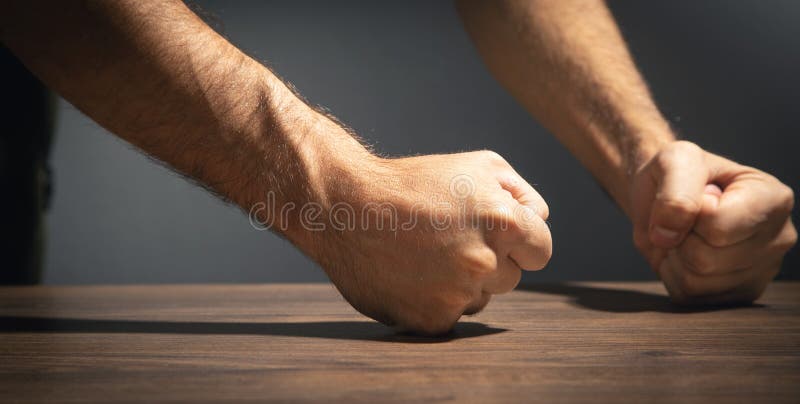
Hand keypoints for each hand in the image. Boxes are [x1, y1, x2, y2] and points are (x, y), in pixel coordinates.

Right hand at [306, 150, 550, 334]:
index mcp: (503, 222)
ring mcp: (457, 295)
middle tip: (448, 237)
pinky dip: (437, 300)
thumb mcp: (478, 165)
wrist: (345, 208)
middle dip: (490, 259)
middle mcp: (484, 262)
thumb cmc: (413, 181)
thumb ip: (521, 193)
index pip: (541, 250)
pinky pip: (452, 315)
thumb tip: (538, 221)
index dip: (520, 241)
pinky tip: (412, 273)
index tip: (495, 233)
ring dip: (464, 282)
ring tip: (426, 253)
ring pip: (481, 297)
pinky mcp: (432, 319)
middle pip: (511, 276)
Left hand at [630, 141, 795, 303]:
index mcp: (774, 199)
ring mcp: (760, 272)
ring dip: (675, 256)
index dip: (690, 211)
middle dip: (680, 236)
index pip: (718, 225)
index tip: (695, 195)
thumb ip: (675, 191)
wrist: (664, 196)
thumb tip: (668, 235)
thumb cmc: (678, 174)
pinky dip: (673, 274)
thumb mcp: (675, 161)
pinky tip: (685, 252)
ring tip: (686, 233)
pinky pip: (688, 296)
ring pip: (696, 281)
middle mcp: (778, 239)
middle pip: (705, 258)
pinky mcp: (736, 295)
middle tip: (686, 218)